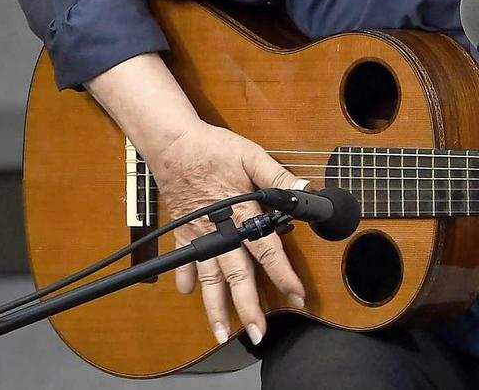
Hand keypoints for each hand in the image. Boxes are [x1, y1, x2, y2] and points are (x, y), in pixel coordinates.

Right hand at [147, 121, 305, 345]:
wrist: (174, 144)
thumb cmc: (214, 148)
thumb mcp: (251, 155)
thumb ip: (277, 176)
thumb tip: (303, 190)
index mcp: (241, 213)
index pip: (267, 250)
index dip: (283, 274)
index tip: (297, 295)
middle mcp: (220, 231)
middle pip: (236, 275)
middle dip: (247, 306)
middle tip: (258, 333)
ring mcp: (200, 235)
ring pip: (210, 278)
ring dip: (214, 307)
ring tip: (221, 332)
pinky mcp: (184, 231)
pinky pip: (184, 260)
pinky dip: (185, 277)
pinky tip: (188, 294)